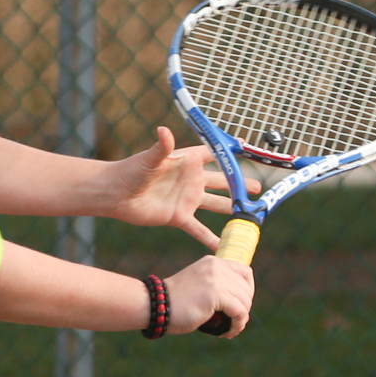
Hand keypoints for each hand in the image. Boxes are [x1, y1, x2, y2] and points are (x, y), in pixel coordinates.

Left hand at [104, 127, 259, 250]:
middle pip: (222, 181)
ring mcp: (187, 199)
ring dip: (231, 209)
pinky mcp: (179, 217)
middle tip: (258, 188)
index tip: (248, 149)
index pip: (214, 154)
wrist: (117, 194)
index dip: (230, 152)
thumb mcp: (149, 158)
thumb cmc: (131, 171)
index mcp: (187, 161)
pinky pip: (199, 229)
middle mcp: (191, 179)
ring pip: (216, 204)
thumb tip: (164, 130)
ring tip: (250, 214)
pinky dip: (211, 238)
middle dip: (240, 184)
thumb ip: (161, 146)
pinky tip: (224, 246)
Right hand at [163, 255, 254, 336]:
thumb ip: (217, 287)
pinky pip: (239, 312)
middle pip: (247, 289)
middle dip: (244, 308)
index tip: (240, 306)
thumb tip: (243, 308)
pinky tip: (228, 333)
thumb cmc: (174, 303)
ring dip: (241, 319)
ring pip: (245, 302)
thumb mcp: (198, 286)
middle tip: (233, 321)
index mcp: (213, 262)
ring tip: (229, 329)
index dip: (248, 291)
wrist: (155, 305)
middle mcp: (217, 267)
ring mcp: (216, 279)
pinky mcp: (215, 294)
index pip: (245, 273)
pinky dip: (238, 325)